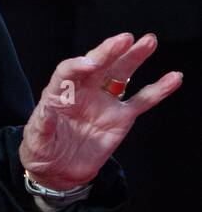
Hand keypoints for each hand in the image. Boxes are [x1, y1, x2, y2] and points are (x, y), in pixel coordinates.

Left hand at [19, 32, 182, 189]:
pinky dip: (158, 90)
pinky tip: (174, 77)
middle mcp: (83, 91)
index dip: (78, 64)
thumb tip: (49, 105)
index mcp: (59, 92)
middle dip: (110, 51)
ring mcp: (104, 102)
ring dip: (134, 57)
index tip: (90, 62)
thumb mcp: (37, 137)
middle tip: (125, 39)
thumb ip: (44, 121)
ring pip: (121, 75)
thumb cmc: (41, 149)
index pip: (68, 71)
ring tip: (149, 41)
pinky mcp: (120, 118)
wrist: (58, 172)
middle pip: (98, 65)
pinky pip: (142, 101)